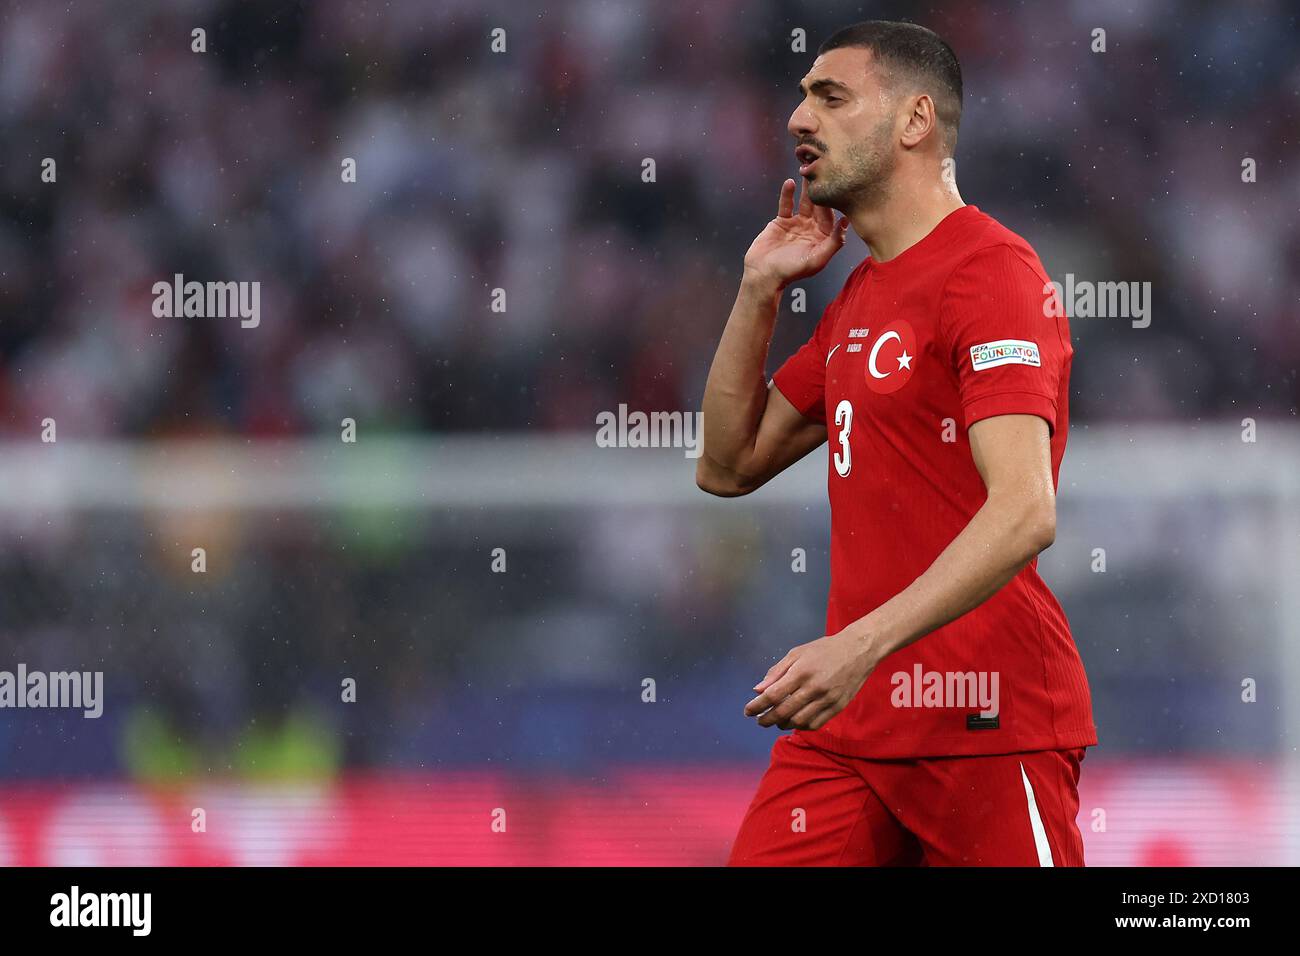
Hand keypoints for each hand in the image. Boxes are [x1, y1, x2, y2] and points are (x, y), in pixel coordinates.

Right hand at [742, 179, 849, 290]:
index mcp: (823, 238)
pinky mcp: (782, 220)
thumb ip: (834, 242)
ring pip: (804, 202)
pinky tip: (790, 182)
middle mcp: (812, 229)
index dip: (831, 202)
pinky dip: (787, 193)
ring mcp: (797, 223)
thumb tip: (845, 222)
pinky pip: (786, 204)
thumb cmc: (790, 271)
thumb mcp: (817, 259)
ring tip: (809, 172)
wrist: (763, 273)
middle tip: (823, 171)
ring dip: (806, 188)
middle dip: (820, 190)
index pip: (830, 216)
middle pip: (818, 206)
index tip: (834, 186)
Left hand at [744, 628, 875, 730]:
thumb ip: (777, 671)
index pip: (774, 695)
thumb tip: (758, 689)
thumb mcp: (797, 653)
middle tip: (759, 721)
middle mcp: (814, 687)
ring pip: (799, 721)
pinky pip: (815, 724)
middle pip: (784, 711)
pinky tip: (794, 722)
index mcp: (802, 671)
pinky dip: (801, 727)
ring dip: (782, 724)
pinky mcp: (838, 707)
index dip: (758, 706)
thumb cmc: (824, 649)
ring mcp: (827, 699)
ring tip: (775, 721)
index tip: (748, 711)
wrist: (858, 650)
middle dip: (767, 719)